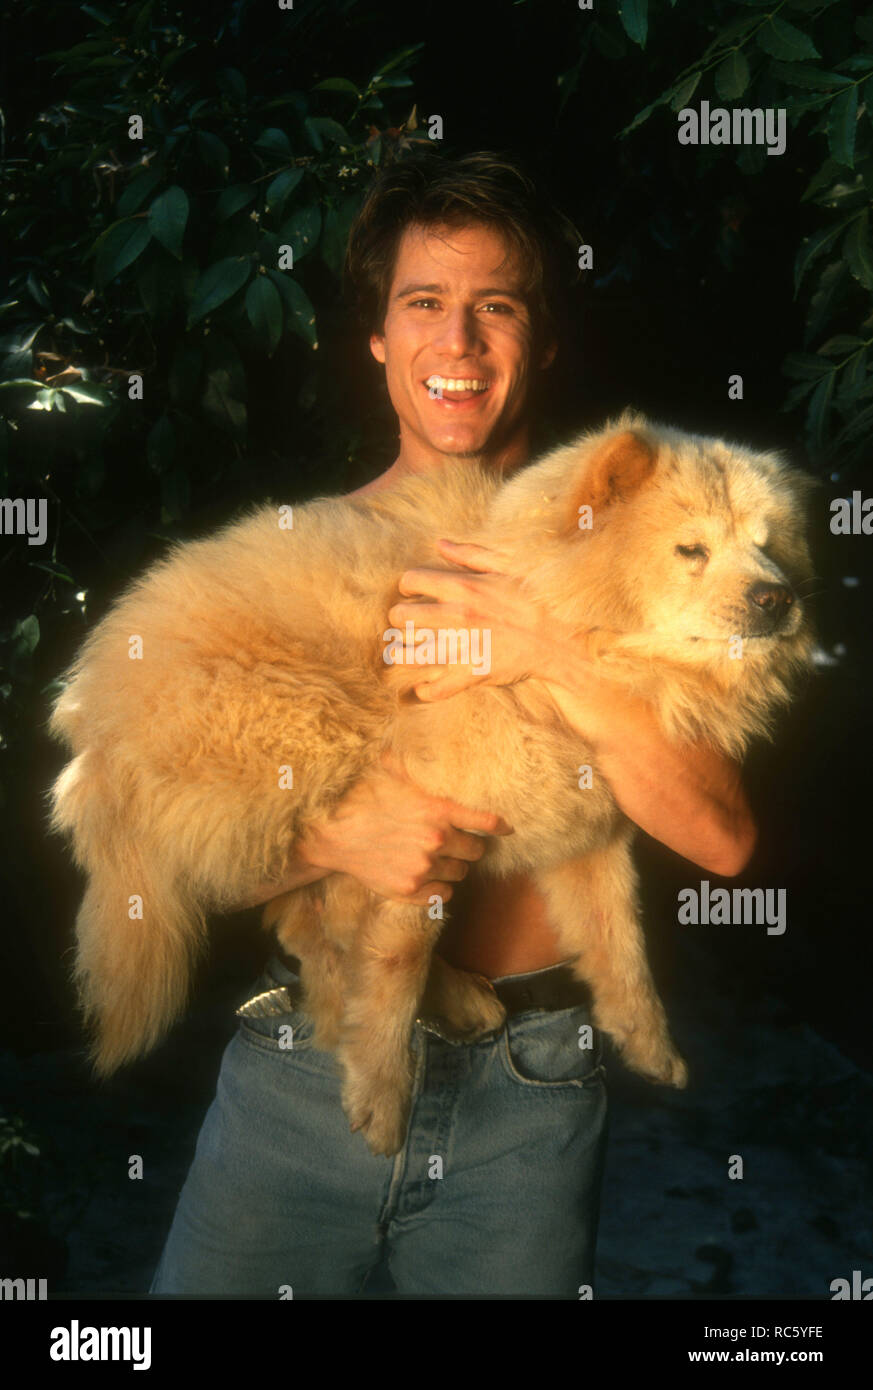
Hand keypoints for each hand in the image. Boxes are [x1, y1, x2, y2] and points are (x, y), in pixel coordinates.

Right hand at [299, 750, 513, 904]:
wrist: (332, 834)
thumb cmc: (361, 797)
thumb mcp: (393, 772)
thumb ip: (419, 765)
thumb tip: (430, 735)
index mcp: (437, 810)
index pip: (486, 822)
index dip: (499, 826)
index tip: (505, 828)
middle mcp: (436, 840)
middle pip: (476, 851)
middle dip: (469, 845)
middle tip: (457, 840)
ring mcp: (423, 868)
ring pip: (460, 873)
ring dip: (453, 865)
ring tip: (437, 856)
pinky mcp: (410, 890)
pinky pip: (444, 893)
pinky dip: (440, 886)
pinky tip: (429, 874)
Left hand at [388, 538, 558, 701]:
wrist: (560, 637)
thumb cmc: (535, 598)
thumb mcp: (506, 566)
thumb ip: (470, 554)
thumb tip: (440, 543)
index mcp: (463, 587)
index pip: (411, 581)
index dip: (407, 587)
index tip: (411, 594)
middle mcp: (456, 616)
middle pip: (401, 617)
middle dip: (398, 620)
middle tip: (405, 625)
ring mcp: (462, 647)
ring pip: (409, 654)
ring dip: (401, 654)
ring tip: (404, 653)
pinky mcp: (472, 673)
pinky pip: (436, 689)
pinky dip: (426, 691)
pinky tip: (424, 687)